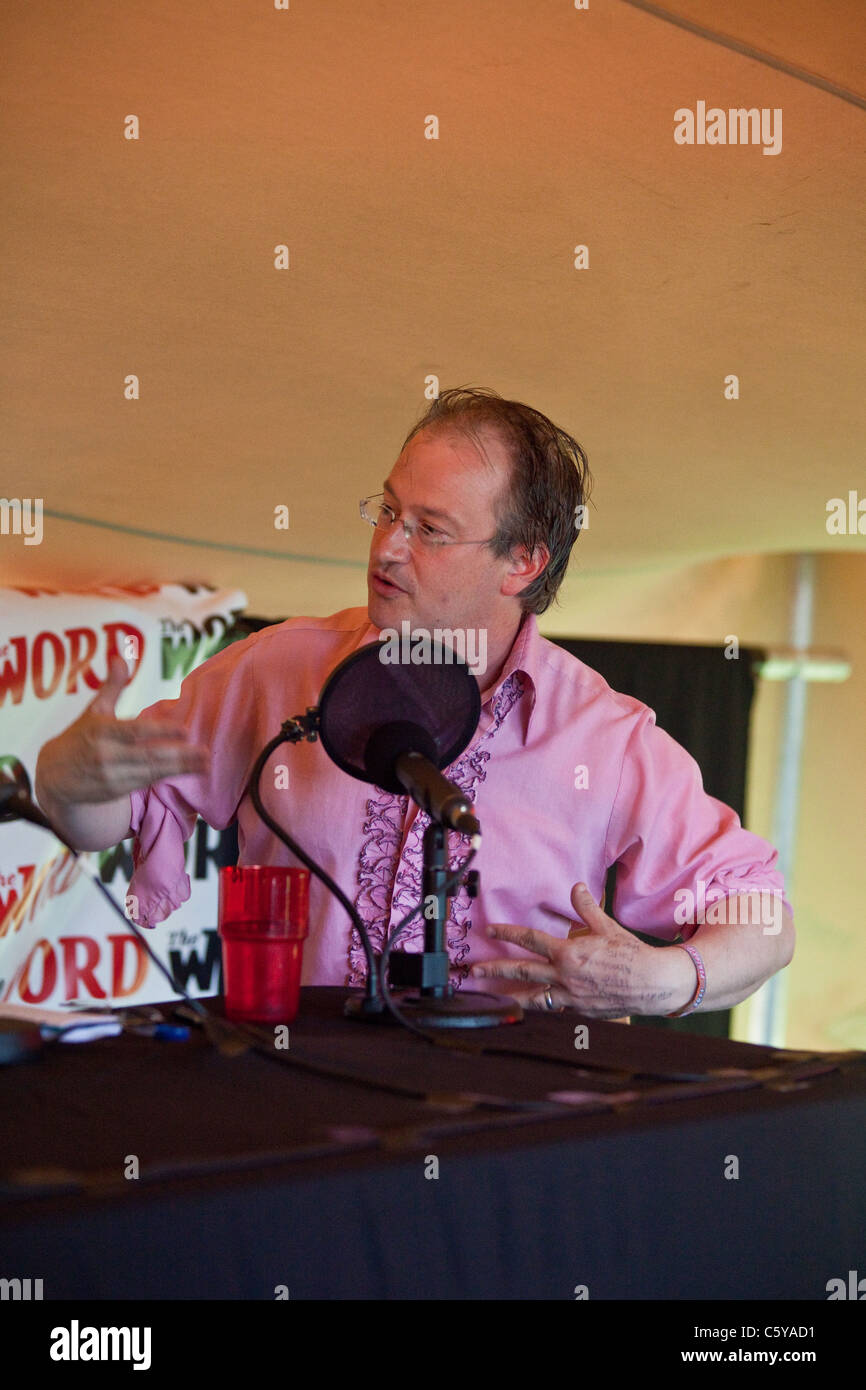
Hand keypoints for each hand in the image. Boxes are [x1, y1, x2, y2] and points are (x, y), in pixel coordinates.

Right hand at [36, 654, 209, 806]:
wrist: (53, 775)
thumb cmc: (79, 737)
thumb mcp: (93, 710)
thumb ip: (111, 686)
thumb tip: (119, 656)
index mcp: (100, 731)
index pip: (134, 731)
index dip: (160, 731)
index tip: (184, 730)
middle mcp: (105, 754)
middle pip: (147, 755)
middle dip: (179, 756)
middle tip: (204, 752)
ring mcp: (110, 776)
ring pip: (150, 772)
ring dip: (180, 769)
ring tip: (204, 764)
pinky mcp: (113, 792)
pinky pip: (145, 783)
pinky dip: (167, 778)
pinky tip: (187, 772)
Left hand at [470, 881, 657, 1016]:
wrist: (653, 984)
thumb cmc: (631, 954)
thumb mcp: (607, 926)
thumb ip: (587, 908)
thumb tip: (576, 887)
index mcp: (569, 953)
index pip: (530, 939)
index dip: (508, 932)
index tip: (490, 930)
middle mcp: (565, 976)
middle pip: (522, 972)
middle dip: (494, 970)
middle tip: (473, 972)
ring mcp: (570, 997)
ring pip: (532, 998)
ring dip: (509, 997)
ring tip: (489, 999)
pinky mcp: (579, 1012)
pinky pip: (554, 1010)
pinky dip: (539, 1009)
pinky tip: (527, 1008)